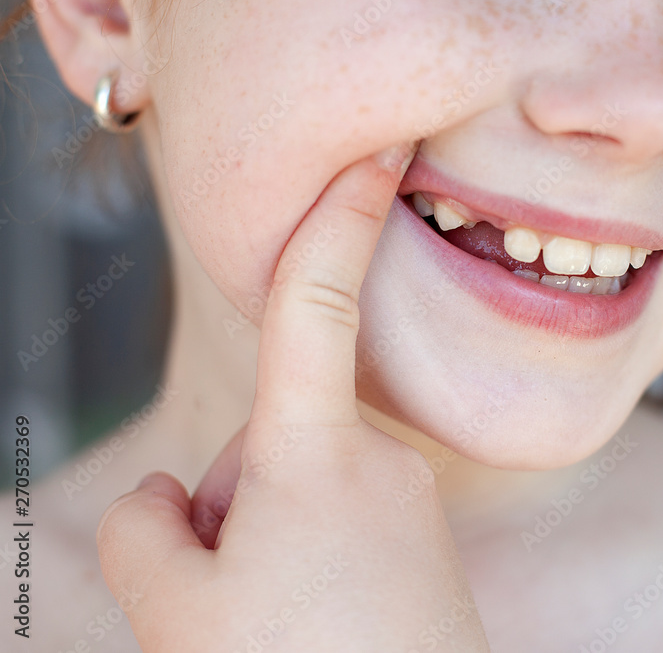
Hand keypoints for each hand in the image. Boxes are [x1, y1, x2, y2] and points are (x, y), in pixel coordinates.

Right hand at [97, 144, 490, 651]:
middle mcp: (376, 457)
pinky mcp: (422, 540)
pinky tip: (317, 627)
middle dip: (228, 509)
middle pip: (260, 446)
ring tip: (282, 625)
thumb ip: (146, 528)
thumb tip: (168, 495)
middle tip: (239, 602)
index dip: (336, 220)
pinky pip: (336, 527)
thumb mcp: (176, 607)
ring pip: (292, 495)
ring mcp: (406, 500)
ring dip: (263, 546)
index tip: (377, 152)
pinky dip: (308, 565)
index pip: (313, 305)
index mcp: (315, 450)